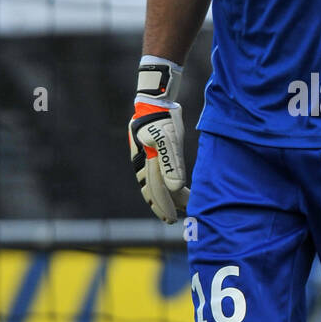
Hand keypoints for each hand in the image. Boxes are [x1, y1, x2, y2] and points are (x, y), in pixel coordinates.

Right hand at [128, 57, 190, 221]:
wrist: (154, 101)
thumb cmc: (162, 119)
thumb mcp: (169, 139)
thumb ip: (172, 163)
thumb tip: (176, 188)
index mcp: (148, 162)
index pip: (156, 189)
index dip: (164, 205)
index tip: (172, 218)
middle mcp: (144, 163)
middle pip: (153, 190)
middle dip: (163, 205)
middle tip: (172, 220)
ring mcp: (145, 158)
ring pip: (153, 183)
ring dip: (164, 196)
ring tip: (177, 207)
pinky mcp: (150, 153)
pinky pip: (155, 174)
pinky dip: (164, 184)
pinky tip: (173, 189)